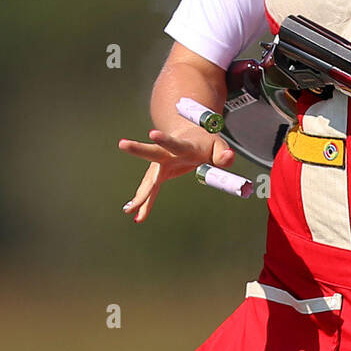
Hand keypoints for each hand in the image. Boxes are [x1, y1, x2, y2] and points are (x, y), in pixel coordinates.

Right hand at [118, 127, 235, 223]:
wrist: (189, 135)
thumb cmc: (205, 142)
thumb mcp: (218, 146)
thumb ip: (223, 154)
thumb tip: (228, 158)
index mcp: (183, 146)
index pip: (174, 142)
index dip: (164, 139)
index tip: (152, 134)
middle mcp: (167, 154)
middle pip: (152, 153)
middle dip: (138, 149)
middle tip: (122, 144)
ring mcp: (160, 165)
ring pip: (148, 179)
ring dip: (139, 194)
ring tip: (128, 209)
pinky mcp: (158, 175)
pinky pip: (151, 191)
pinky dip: (144, 203)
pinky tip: (136, 216)